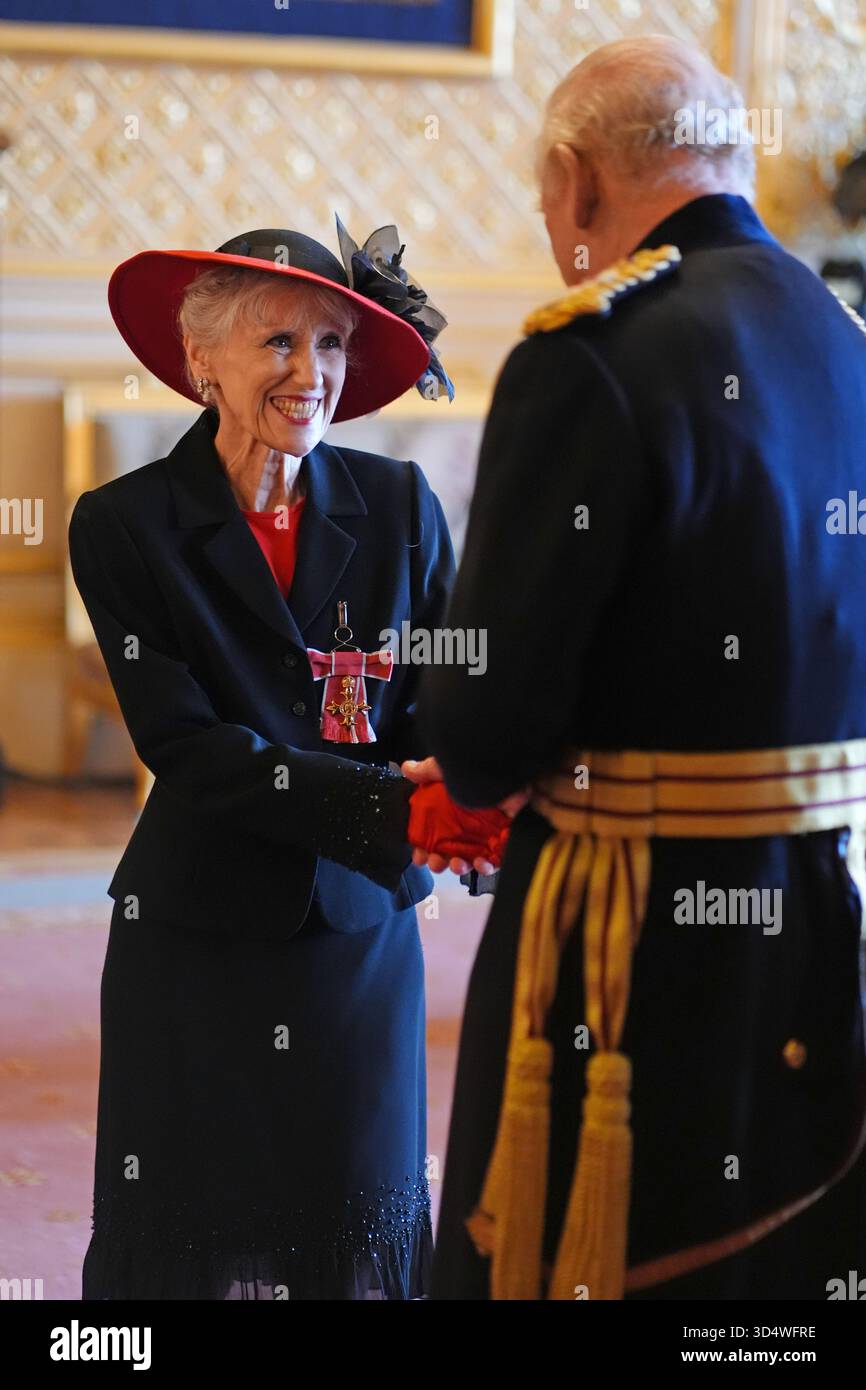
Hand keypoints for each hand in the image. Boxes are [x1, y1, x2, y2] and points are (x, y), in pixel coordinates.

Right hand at [401, 758, 529, 872]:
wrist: (512, 768)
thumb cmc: (483, 766)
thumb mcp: (451, 766)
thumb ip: (429, 770)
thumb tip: (407, 769)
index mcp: (451, 811)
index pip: (432, 836)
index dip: (422, 848)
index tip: (418, 856)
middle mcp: (467, 824)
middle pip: (448, 852)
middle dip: (438, 862)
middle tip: (435, 862)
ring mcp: (485, 834)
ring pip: (468, 859)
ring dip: (459, 867)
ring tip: (456, 864)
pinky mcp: (504, 840)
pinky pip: (494, 860)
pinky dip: (485, 866)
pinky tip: (479, 862)